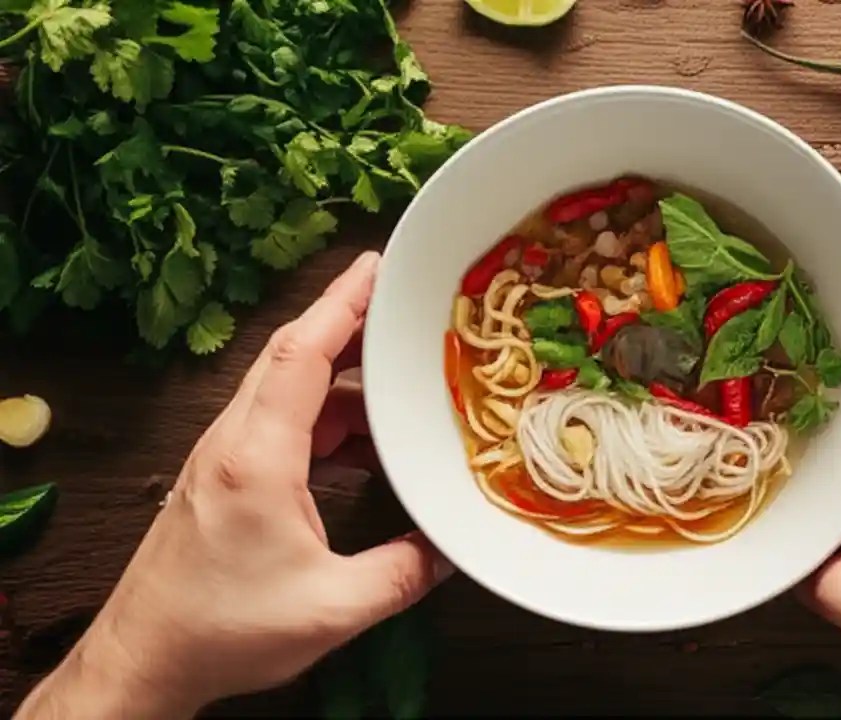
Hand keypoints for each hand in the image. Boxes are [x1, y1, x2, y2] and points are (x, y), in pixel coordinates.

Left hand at [17, 252, 451, 719]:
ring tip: (400, 379)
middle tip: (406, 308)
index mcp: (258, 456)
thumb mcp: (333, 607)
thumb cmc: (222, 629)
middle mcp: (236, 443)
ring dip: (343, 379)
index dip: (342, 304)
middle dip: (351, 325)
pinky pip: (283, 425)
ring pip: (288, 392)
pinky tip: (365, 446)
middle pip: (294, 358)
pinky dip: (328, 419)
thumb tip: (452, 550)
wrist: (144, 660)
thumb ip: (403, 572)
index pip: (300, 355)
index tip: (378, 266)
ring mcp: (227, 459)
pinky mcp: (227, 480)